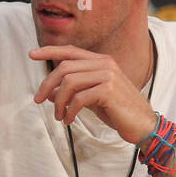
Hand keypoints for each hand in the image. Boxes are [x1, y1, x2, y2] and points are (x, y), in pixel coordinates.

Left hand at [29, 44, 155, 143]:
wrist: (143, 125)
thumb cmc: (118, 112)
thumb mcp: (91, 100)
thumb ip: (72, 93)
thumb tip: (49, 93)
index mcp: (101, 61)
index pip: (71, 51)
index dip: (49, 51)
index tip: (32, 55)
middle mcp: (105, 64)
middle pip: (65, 67)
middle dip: (47, 84)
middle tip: (39, 100)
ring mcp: (108, 75)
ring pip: (69, 82)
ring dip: (59, 102)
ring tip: (59, 116)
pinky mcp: (108, 90)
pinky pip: (79, 98)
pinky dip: (70, 111)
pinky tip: (69, 120)